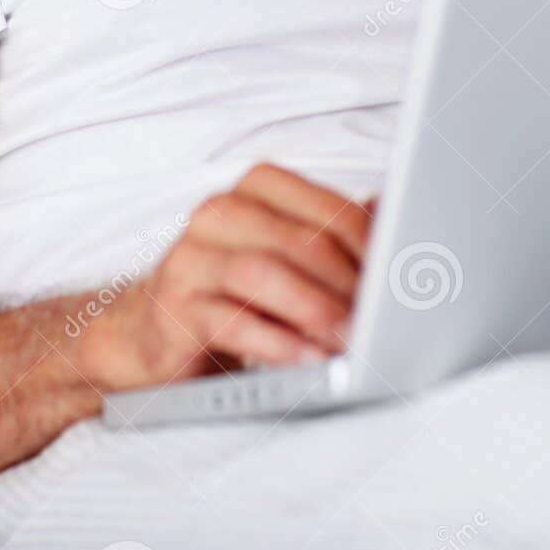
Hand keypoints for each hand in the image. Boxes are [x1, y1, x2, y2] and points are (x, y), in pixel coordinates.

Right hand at [84, 163, 374, 392]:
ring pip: (265, 274)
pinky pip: (232, 320)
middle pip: (300, 242)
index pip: (329, 210)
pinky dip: (276, 342)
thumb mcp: (289, 258)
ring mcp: (192, 255)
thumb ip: (338, 235)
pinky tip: (306, 360)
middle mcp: (220, 211)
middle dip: (348, 286)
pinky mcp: (174, 304)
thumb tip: (398, 216)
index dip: (371, 251)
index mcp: (258, 189)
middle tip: (382, 323)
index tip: (400, 287)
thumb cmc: (234, 293)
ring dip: (315, 311)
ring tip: (349, 342)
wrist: (149, 335)